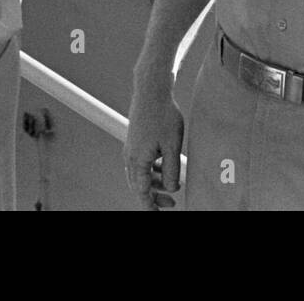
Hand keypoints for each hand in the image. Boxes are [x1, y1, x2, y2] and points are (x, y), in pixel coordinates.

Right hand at [123, 76, 183, 210]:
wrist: (152, 90)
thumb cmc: (163, 116)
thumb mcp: (173, 146)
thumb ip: (172, 171)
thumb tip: (172, 188)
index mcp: (138, 161)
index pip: (142, 192)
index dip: (151, 205)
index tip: (159, 213)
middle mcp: (130, 156)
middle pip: (139, 185)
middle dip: (154, 196)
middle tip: (172, 203)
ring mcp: (131, 147)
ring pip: (140, 173)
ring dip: (155, 181)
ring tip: (173, 182)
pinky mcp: (135, 139)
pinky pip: (141, 161)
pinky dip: (152, 169)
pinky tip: (165, 165)